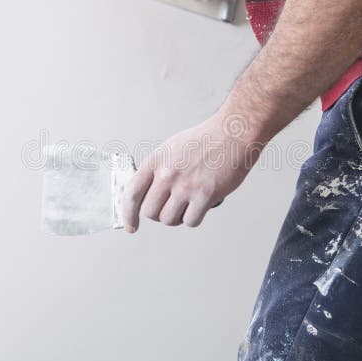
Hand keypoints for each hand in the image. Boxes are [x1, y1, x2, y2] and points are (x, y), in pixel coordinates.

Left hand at [122, 113, 260, 232]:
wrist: (233, 135)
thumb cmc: (206, 140)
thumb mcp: (171, 148)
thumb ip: (158, 169)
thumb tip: (148, 192)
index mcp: (156, 160)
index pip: (132, 193)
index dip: (128, 213)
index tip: (131, 225)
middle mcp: (168, 174)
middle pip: (150, 211)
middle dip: (158, 214)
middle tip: (169, 209)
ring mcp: (185, 186)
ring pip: (169, 220)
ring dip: (177, 217)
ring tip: (187, 205)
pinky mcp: (204, 196)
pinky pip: (190, 221)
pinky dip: (194, 218)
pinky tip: (200, 206)